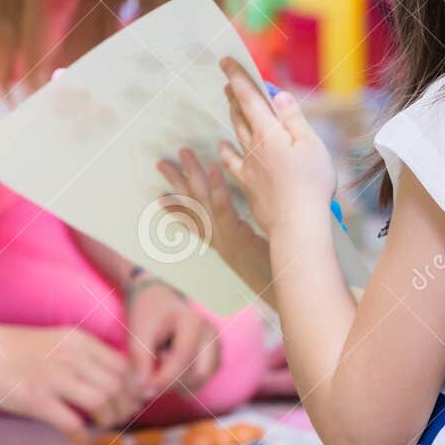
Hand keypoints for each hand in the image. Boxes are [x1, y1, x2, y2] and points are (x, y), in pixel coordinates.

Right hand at [0, 318, 143, 444]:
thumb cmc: (17, 348)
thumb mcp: (58, 340)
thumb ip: (83, 355)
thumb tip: (110, 379)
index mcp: (79, 341)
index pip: (122, 366)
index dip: (132, 388)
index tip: (130, 400)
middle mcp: (72, 357)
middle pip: (117, 385)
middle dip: (124, 407)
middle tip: (119, 418)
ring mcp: (54, 378)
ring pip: (101, 402)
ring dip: (108, 419)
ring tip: (101, 426)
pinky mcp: (36, 399)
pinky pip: (71, 422)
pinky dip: (81, 435)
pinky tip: (80, 440)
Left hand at [125, 281, 219, 396]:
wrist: (159, 302)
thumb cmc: (147, 315)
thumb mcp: (138, 333)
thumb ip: (140, 360)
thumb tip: (145, 390)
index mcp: (194, 321)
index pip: (184, 358)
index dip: (164, 378)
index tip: (143, 388)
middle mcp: (211, 334)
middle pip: (198, 373)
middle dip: (171, 384)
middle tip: (147, 380)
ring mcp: (216, 347)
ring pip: (201, 382)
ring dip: (176, 386)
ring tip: (158, 368)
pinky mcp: (214, 359)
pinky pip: (200, 383)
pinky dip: (182, 385)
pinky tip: (167, 371)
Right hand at [158, 148, 272, 296]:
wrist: (285, 292)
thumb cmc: (278, 271)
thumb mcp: (257, 254)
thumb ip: (248, 240)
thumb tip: (249, 227)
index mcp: (222, 245)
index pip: (193, 224)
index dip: (175, 211)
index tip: (159, 197)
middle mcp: (219, 241)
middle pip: (191, 207)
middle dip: (176, 183)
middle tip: (161, 162)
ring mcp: (226, 238)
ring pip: (203, 201)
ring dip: (192, 174)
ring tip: (184, 153)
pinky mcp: (239, 236)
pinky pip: (224, 207)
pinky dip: (217, 187)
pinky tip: (214, 167)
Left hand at [218, 59, 334, 235]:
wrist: (296, 222)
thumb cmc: (310, 183)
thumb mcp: (310, 144)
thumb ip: (293, 118)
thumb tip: (278, 95)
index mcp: (270, 132)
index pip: (249, 97)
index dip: (237, 77)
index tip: (225, 61)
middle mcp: (254, 146)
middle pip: (239, 114)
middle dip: (234, 94)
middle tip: (228, 80)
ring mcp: (249, 166)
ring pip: (236, 134)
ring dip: (231, 116)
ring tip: (228, 105)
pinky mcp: (249, 185)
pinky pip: (232, 163)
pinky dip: (227, 151)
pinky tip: (222, 148)